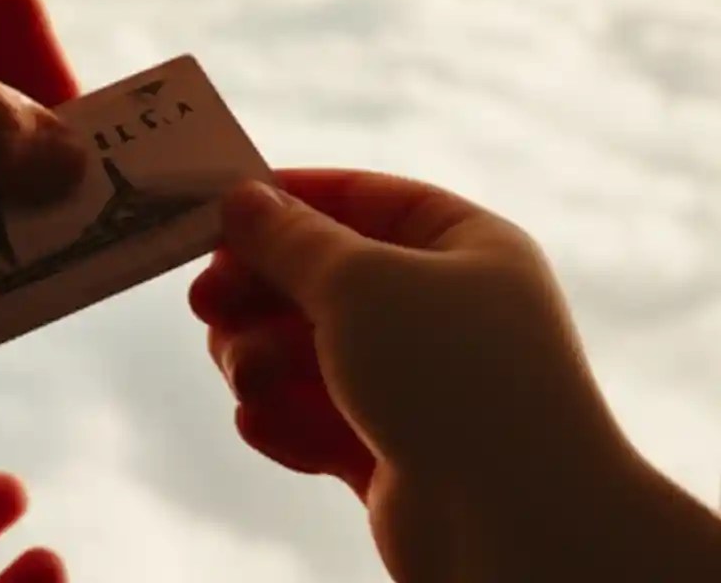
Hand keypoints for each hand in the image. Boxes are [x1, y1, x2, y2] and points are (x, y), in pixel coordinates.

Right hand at [190, 170, 720, 581]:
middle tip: (206, 304)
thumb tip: (242, 198)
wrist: (514, 523)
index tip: (221, 211)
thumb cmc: (449, 375)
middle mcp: (444, 310)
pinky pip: (319, 418)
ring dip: (262, 360)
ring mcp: (420, 384)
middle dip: (260, 294)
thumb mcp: (359, 282)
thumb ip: (290, 239)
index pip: (365, 199)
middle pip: (323, 280)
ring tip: (248, 378)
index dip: (292, 199)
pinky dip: (284, 419)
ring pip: (309, 353)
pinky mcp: (394, 451)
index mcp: (463, 247)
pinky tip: (262, 423)